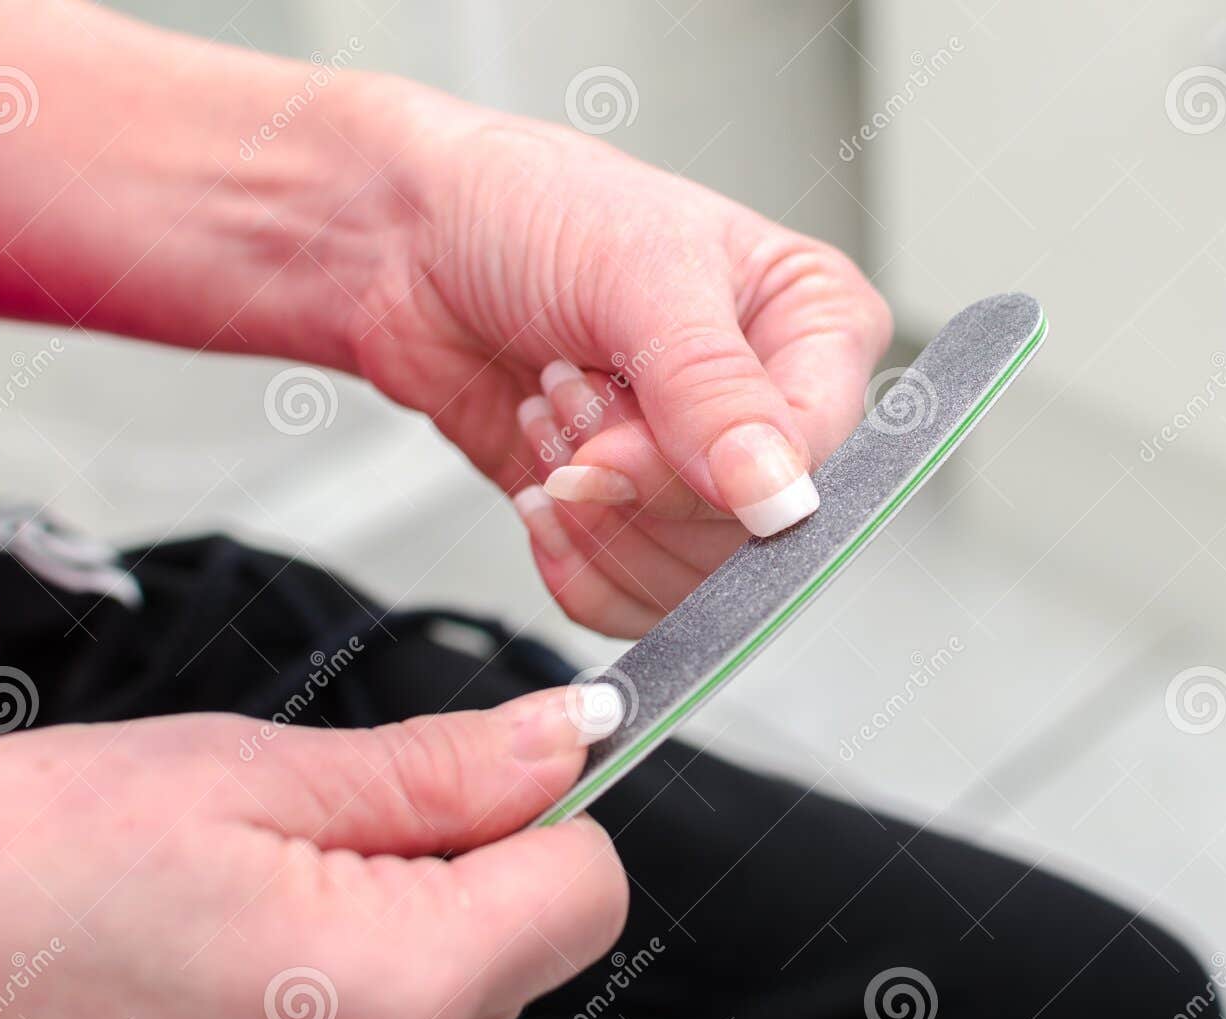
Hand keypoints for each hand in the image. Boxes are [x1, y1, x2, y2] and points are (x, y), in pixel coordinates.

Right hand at [0, 688, 626, 1018]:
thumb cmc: (16, 880)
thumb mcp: (244, 776)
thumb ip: (436, 769)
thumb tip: (561, 741)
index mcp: (395, 990)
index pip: (587, 892)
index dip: (540, 815)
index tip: (475, 782)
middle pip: (526, 950)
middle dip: (460, 875)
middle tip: (314, 845)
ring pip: (463, 1006)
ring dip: (401, 940)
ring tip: (257, 916)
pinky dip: (351, 1008)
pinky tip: (250, 983)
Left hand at [351, 96, 892, 635]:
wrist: (406, 244)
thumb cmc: (527, 209)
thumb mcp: (638, 272)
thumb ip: (712, 388)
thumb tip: (777, 490)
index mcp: (813, 325)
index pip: (819, 452)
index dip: (718, 470)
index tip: (621, 438)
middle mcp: (770, 407)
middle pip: (750, 535)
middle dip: (635, 479)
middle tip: (576, 389)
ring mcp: (701, 472)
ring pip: (690, 580)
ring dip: (594, 509)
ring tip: (555, 411)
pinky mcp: (635, 521)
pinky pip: (631, 602)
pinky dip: (571, 557)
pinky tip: (543, 479)